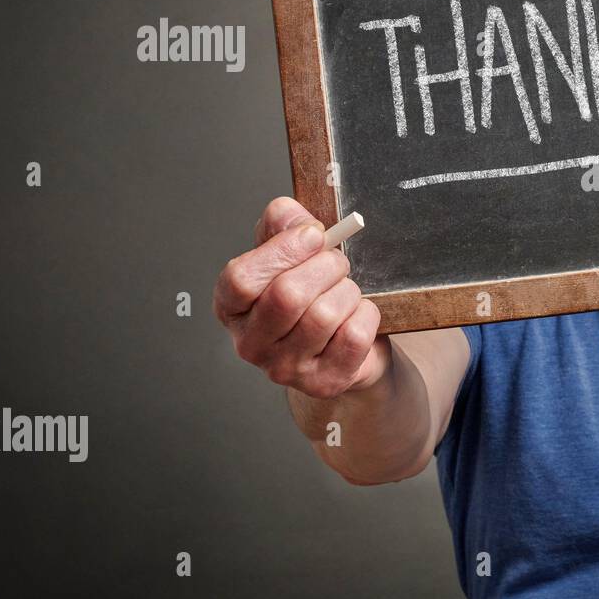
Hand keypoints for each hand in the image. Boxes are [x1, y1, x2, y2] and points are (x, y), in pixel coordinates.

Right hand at [213, 196, 388, 397]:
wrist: (346, 345)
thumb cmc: (314, 294)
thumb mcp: (291, 251)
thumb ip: (283, 224)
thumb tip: (290, 216)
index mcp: (232, 307)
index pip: (241, 279)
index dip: (283, 250)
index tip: (314, 234)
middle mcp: (251, 343)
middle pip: (287, 296)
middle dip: (326, 267)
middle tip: (337, 262)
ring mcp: (285, 369)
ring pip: (324, 315)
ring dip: (347, 291)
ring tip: (346, 291)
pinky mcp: (322, 383)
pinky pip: (353, 336)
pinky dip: (366, 315)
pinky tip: (357, 315)